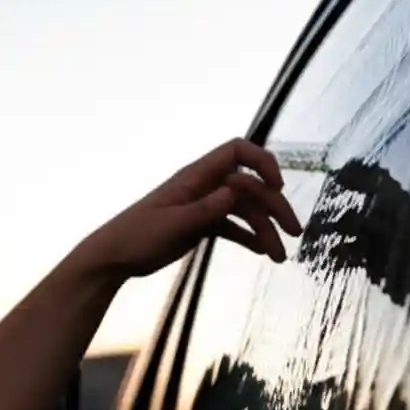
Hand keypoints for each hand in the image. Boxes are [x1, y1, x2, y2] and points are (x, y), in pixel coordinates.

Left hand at [78, 138, 303, 277]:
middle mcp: (205, 186)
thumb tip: (235, 192)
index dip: (262, 162)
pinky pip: (234, 227)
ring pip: (246, 210)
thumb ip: (204, 209)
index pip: (236, 152)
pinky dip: (250, 238)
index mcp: (196, 177)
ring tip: (280, 258)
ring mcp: (205, 205)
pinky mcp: (202, 224)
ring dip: (266, 230)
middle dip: (275, 206)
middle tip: (295, 232)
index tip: (278, 186)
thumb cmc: (137, 236)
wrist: (114, 257)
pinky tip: (264, 253)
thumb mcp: (171, 225)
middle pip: (250, 187)